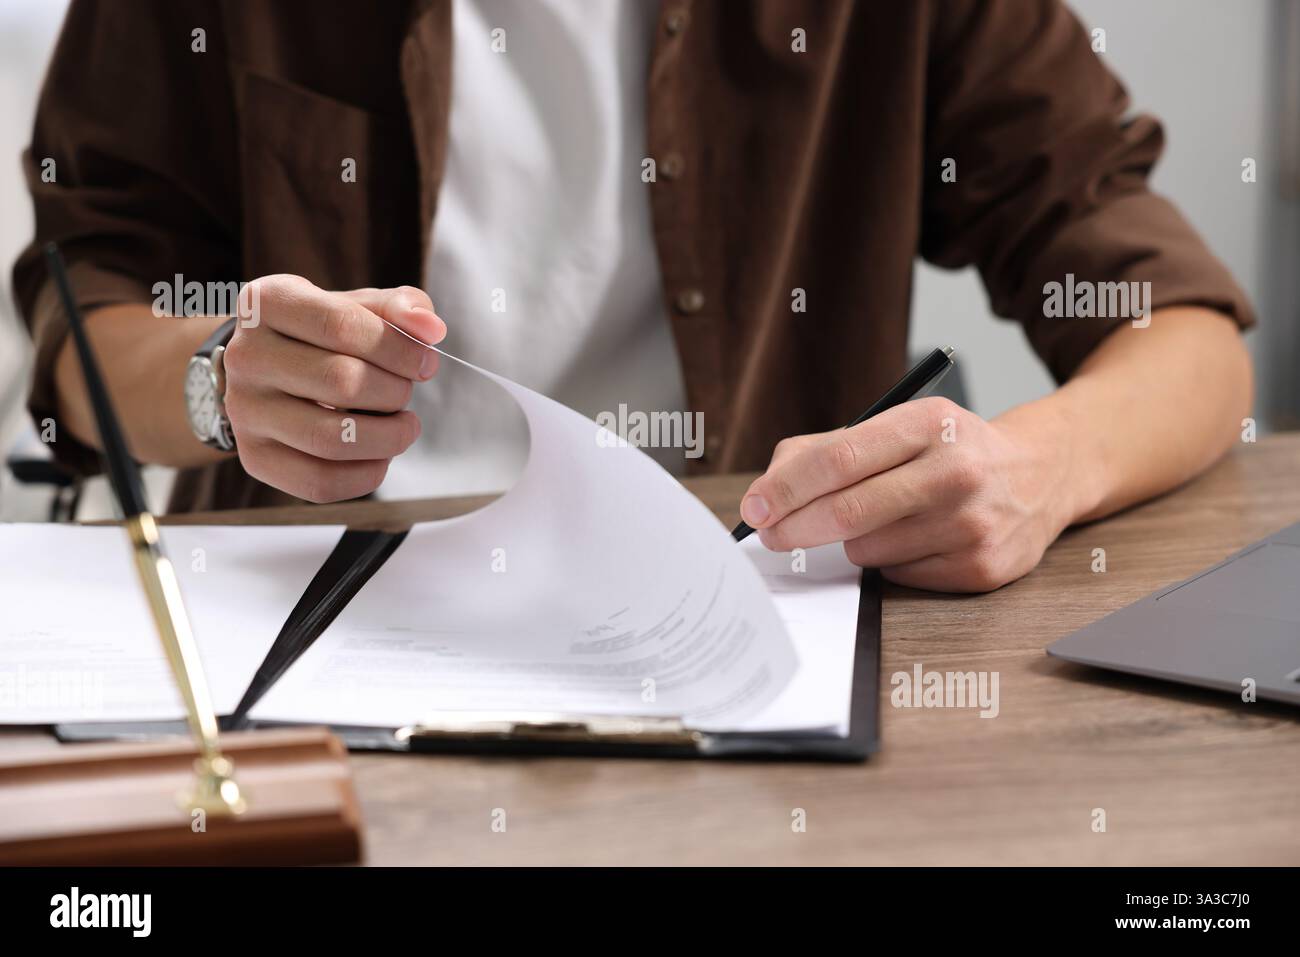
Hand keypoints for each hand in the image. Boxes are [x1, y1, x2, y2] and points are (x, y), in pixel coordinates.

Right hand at [222, 275, 445, 502]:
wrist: (269, 368)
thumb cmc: (322, 333)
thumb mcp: (357, 305)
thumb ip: (400, 307)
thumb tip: (430, 328)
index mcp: (267, 303)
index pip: (341, 326)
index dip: (398, 349)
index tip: (426, 363)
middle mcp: (246, 356)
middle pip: (341, 382)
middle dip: (394, 392)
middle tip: (406, 392)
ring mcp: (244, 410)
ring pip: (331, 439)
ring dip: (388, 438)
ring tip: (403, 426)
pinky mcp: (255, 457)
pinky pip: (319, 482)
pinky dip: (366, 475)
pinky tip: (379, 455)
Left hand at [738, 397, 1077, 592]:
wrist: (1040, 475)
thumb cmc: (949, 451)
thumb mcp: (899, 427)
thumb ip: (828, 449)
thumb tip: (767, 492)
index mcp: (928, 423)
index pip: (839, 459)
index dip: (786, 488)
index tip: (754, 507)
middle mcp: (956, 470)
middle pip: (849, 511)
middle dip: (795, 528)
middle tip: (770, 534)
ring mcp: (972, 522)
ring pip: (867, 549)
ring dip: (851, 542)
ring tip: (881, 520)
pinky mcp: (981, 566)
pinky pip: (898, 576)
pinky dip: (888, 563)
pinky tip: (915, 539)